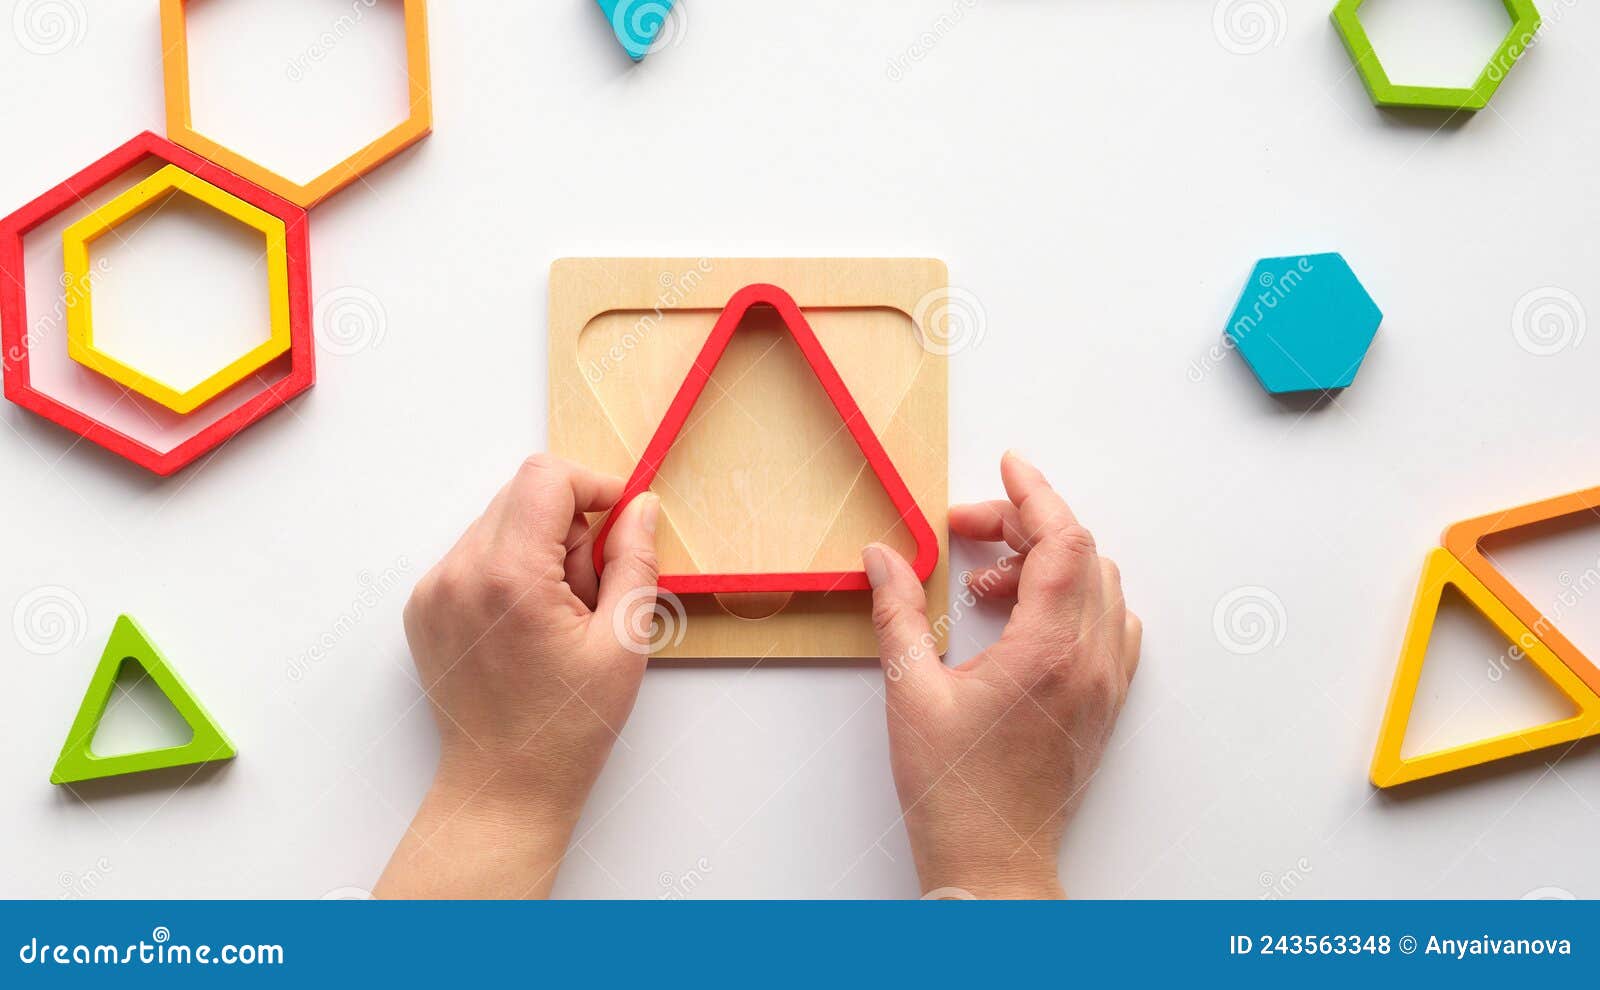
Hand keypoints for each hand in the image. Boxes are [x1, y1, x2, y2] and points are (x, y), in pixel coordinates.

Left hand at [375, 455, 660, 898]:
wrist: (502, 787)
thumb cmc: (567, 726)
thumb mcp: (623, 642)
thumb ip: (634, 561)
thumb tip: (640, 506)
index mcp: (509, 577)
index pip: (546, 476)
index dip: (593, 486)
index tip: (621, 520)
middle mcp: (459, 573)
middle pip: (522, 493)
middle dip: (569, 522)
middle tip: (592, 588)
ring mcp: (434, 590)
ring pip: (498, 521)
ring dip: (539, 546)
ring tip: (559, 612)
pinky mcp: (423, 607)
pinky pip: (475, 554)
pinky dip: (510, 569)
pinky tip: (527, 623)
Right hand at [863, 451, 1139, 898]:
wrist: (993, 864)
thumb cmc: (955, 792)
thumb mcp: (911, 693)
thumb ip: (898, 613)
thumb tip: (883, 556)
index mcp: (1049, 652)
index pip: (1062, 540)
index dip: (1034, 493)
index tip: (1008, 464)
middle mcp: (1090, 663)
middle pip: (1081, 554)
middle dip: (1025, 527)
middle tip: (967, 534)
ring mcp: (1105, 685)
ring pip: (1099, 587)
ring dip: (1048, 566)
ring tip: (986, 589)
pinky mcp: (1104, 706)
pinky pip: (1110, 627)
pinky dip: (1074, 601)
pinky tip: (1027, 618)